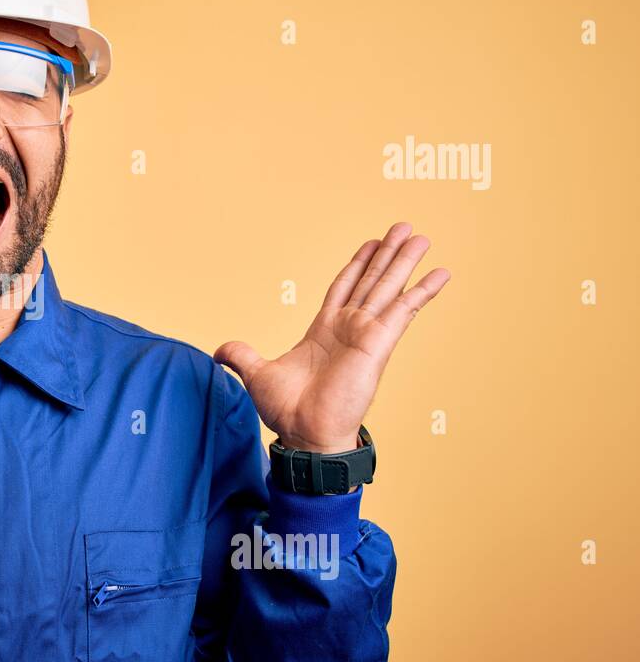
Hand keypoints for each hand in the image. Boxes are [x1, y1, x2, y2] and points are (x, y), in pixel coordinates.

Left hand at [214, 221, 449, 454]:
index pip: (343, 288)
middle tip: (403, 228)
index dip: (357, 265)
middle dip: (387, 254)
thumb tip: (218, 351)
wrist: (306, 433)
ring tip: (421, 237)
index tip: (371, 244)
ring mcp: (366, 333)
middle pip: (371, 280)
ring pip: (389, 287)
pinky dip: (424, 291)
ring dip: (405, 262)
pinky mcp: (379, 342)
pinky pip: (406, 310)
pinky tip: (442, 273)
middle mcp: (349, 328)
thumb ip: (241, 356)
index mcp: (324, 331)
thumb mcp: (256, 374)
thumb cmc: (288, 411)